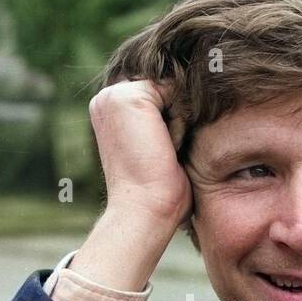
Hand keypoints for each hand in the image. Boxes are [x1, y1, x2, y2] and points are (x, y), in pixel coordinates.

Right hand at [87, 78, 192, 227]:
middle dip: (175, 119)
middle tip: (161, 155)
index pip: (160, 95)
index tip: (162, 154)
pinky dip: (181, 122)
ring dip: (179, 122)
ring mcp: (116, 95)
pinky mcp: (132, 97)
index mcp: (110, 110)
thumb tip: (194, 103)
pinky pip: (177, 94)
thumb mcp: (156, 146)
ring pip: (173, 91)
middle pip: (167, 90)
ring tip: (164, 151)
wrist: (144, 210)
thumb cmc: (156, 191)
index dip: (173, 121)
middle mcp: (108, 98)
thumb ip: (162, 119)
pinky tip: (167, 146)